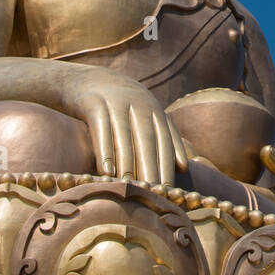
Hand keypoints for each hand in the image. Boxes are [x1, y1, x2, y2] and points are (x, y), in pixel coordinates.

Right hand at [66, 71, 188, 184]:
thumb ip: (165, 137)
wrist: (89, 78)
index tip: (169, 191)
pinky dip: (105, 152)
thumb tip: (184, 167)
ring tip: (131, 189)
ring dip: (128, 166)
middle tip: (153, 196)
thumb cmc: (123, 106)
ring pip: (124, 139)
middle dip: (152, 170)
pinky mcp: (94, 103)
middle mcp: (139, 105)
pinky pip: (101, 131)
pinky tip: (106, 173)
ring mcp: (117, 103)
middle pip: (147, 142)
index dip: (168, 166)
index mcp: (155, 110)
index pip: (165, 141)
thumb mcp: (147, 115)